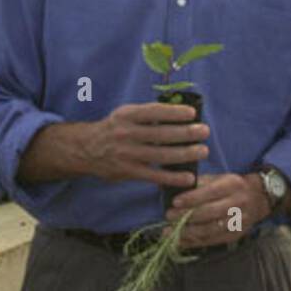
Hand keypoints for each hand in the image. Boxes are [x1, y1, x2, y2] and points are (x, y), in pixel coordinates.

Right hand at [81, 102, 208, 187]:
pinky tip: (189, 177)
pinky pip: (154, 176)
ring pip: (160, 155)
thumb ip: (149, 114)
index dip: (173, 112)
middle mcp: (126, 133)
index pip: (153, 112)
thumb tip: (182, 114)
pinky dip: (173, 178)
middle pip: (161, 134)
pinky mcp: (128, 171)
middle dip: (186, 133)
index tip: (192, 113)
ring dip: (184, 154)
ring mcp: (127, 154)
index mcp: (127, 115)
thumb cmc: (116, 128)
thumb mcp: (126, 114)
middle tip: (204, 132)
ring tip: (203, 151)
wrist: (86, 148)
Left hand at [165, 173, 269, 248]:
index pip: (210, 193)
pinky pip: (212, 241)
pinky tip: (179, 241)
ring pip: (210, 230)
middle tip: (169, 216)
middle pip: (210, 213)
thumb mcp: (219, 178)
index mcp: (233, 185)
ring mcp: (238, 222)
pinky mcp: (235, 235)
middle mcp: (238, 203)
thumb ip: (199, 182)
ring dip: (187, 232)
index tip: (175, 202)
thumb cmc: (232, 186)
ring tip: (169, 231)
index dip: (192, 198)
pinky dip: (194, 242)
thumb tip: (174, 185)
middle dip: (186, 216)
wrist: (259, 198)